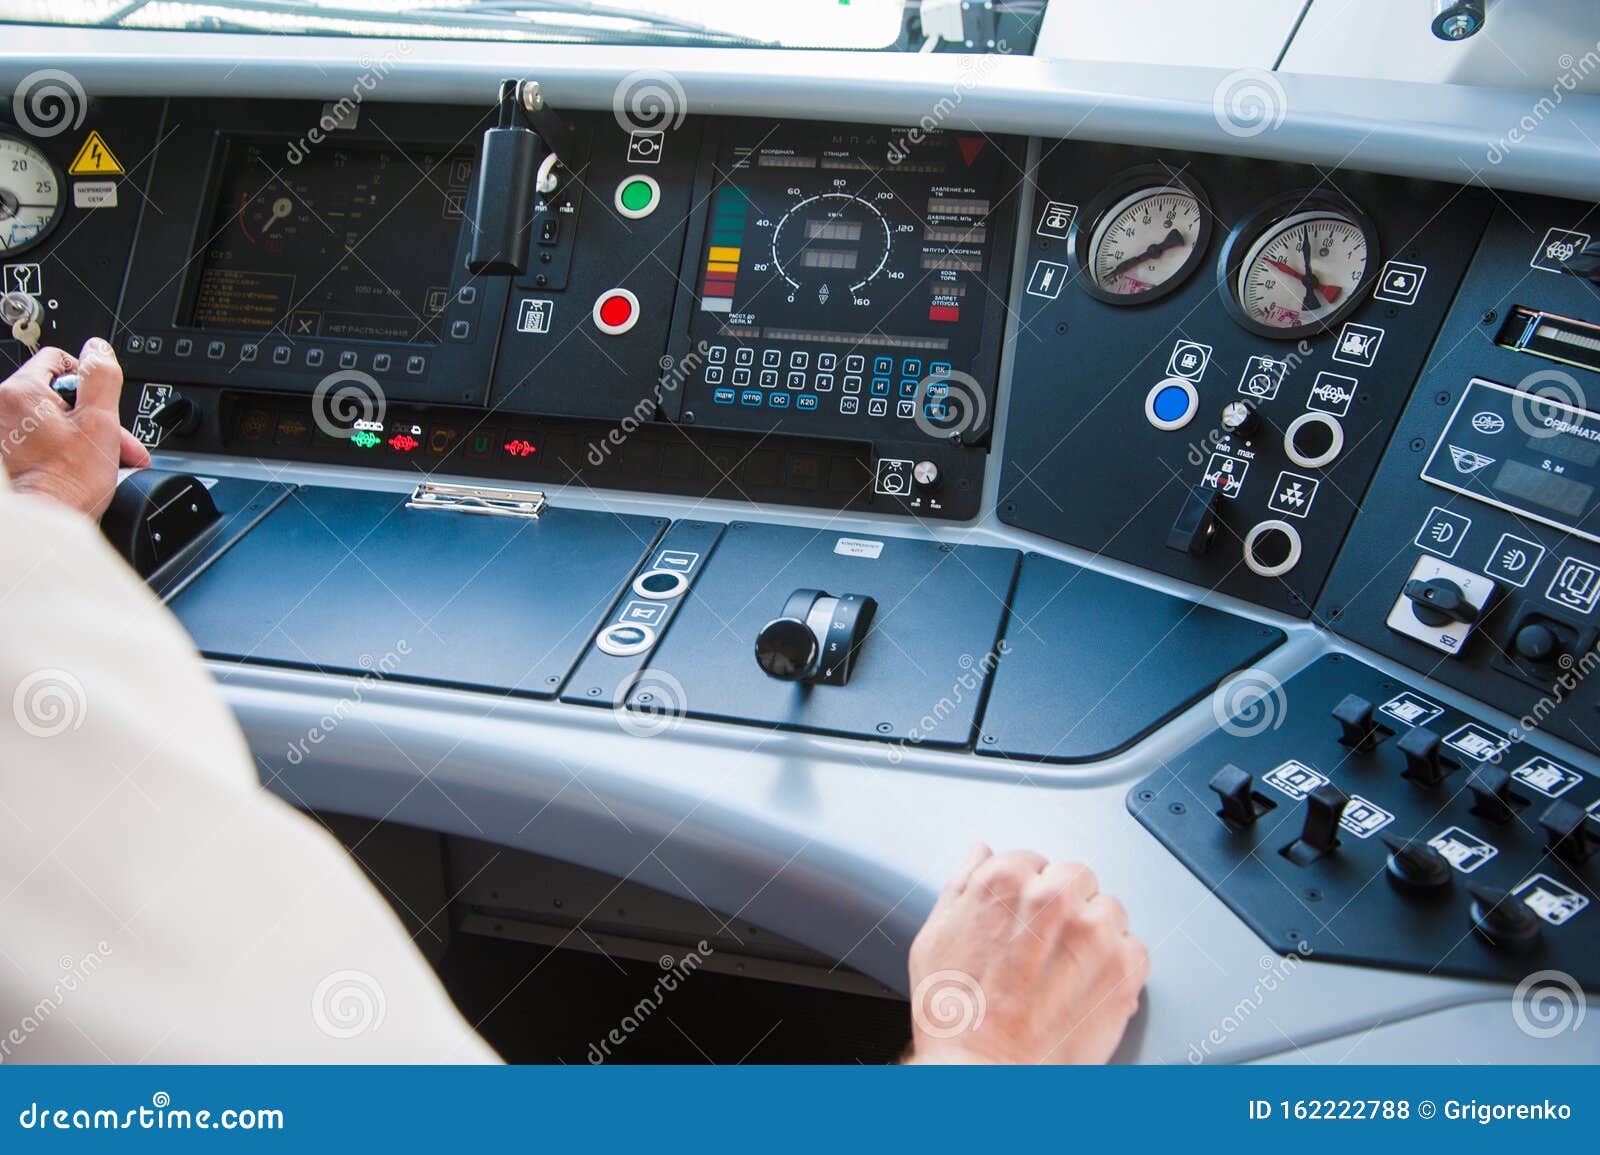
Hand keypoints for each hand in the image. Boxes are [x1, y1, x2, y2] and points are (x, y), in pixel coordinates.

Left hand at [0, 340, 149, 516]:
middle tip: (109, 442)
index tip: (100, 406)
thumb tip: (98, 349)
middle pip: (55, 394)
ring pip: (48, 420)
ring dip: (79, 435)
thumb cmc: (66, 481)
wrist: (43, 521)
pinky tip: (76, 468)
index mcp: (22, 392)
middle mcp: (2, 408)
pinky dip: (59, 450)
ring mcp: (1, 433)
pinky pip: (36, 440)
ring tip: (97, 460)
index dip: (89, 380)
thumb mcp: (100, 422)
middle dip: (89, 417)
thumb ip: (101, 376)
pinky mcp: (5, 454)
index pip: (59, 360)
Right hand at [905, 845, 1148, 1064]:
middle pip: (1075, 879)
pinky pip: (1134, 949)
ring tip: (1065, 974)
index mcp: (1004, 880)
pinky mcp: (1124, 966)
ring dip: (1094, 934)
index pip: (1034, 862)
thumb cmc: (955, 1014)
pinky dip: (1118, 968)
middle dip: (1064, 907)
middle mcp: (1052, 896)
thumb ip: (964, 884)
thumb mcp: (936, 935)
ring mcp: (1093, 930)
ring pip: (1109, 910)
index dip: (1028, 897)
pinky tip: (1086, 991)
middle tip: (1044, 950)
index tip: (1023, 923)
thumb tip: (982, 854)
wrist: (983, 1074)